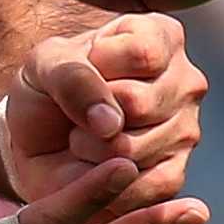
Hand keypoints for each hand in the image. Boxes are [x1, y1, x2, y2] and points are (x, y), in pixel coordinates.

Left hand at [3, 13, 208, 211]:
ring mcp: (185, 130)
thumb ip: (73, 79)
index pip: (143, 54)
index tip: (83, 69)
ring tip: (83, 140)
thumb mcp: (45, 65)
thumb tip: (110, 124)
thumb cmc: (48, 89)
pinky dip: (105, 184)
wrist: (38, 139)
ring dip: (92, 151)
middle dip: (92, 116)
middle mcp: (185, 82)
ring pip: (136, 148)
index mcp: (162, 37)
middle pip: (141, 103)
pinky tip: (93, 168)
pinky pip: (145, 186)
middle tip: (78, 114)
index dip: (99, 66)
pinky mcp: (174, 174)